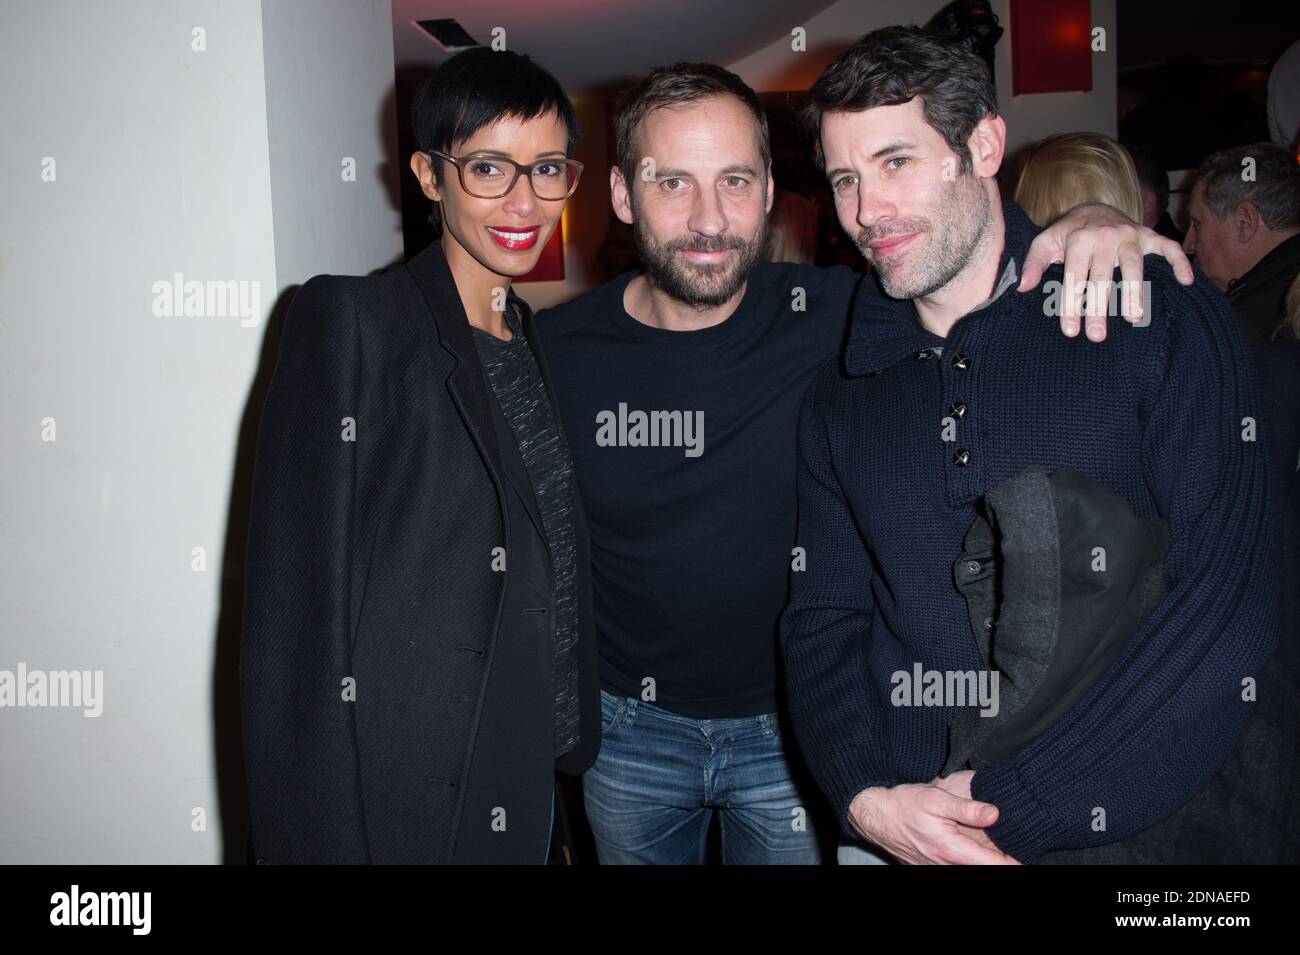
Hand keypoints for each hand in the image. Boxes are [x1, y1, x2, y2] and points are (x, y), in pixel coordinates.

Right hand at [848, 781, 1021, 864]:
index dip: (1014, 862)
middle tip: (1019, 845)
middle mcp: (947, 866)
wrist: (876, 816)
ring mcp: (939, 869)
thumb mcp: (936, 799)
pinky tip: (974, 845)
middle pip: (984, 868)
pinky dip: (970, 858)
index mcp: (952, 850)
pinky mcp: (933, 867)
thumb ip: (967, 808)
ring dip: (985, 858)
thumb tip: (996, 813)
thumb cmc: (905, 805)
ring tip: (1000, 845)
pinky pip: (957, 866)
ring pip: (971, 867)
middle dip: (1002, 858)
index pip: (994, 865)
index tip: (1028, 853)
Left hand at [1021, 202, 1193, 341]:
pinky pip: (1168, 247)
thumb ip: (1034, 263)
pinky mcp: (1149, 235)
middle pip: (1102, 277)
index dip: (1070, 305)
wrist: (1095, 207)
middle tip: (1097, 335)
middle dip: (1099, 307)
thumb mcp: (1046, 243)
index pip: (1074, 277)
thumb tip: (1022, 286)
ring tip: (1133, 317)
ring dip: (1134, 292)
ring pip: (1134, 266)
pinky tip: (1187, 281)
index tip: (1070, 331)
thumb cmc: (1068, 233)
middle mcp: (1107, 235)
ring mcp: (1131, 235)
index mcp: (1080, 239)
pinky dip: (1179, 262)